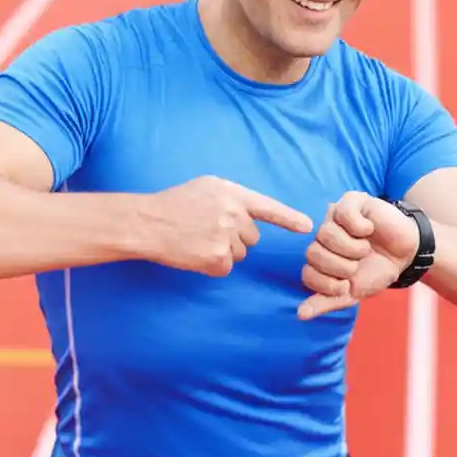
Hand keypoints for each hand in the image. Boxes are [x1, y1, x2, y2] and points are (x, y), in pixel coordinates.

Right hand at [138, 175, 313, 276]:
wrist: (148, 223)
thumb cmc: (173, 204)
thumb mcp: (205, 188)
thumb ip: (230, 198)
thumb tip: (248, 214)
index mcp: (232, 194)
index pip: (268, 207)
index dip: (289, 218)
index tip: (308, 227)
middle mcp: (234, 214)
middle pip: (252, 237)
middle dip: (235, 238)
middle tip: (207, 231)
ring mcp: (226, 237)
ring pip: (239, 254)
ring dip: (223, 252)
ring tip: (197, 240)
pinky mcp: (217, 258)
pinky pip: (225, 268)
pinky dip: (212, 265)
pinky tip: (194, 253)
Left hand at [298, 191, 418, 319]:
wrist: (406, 255)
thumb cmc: (377, 271)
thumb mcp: (353, 293)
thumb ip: (327, 302)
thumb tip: (301, 315)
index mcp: (319, 257)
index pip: (307, 273)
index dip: (329, 283)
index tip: (347, 284)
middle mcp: (322, 236)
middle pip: (313, 253)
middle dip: (341, 266)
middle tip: (358, 264)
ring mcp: (334, 216)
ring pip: (326, 233)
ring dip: (352, 248)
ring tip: (365, 248)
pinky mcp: (351, 201)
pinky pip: (343, 214)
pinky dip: (360, 227)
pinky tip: (369, 229)